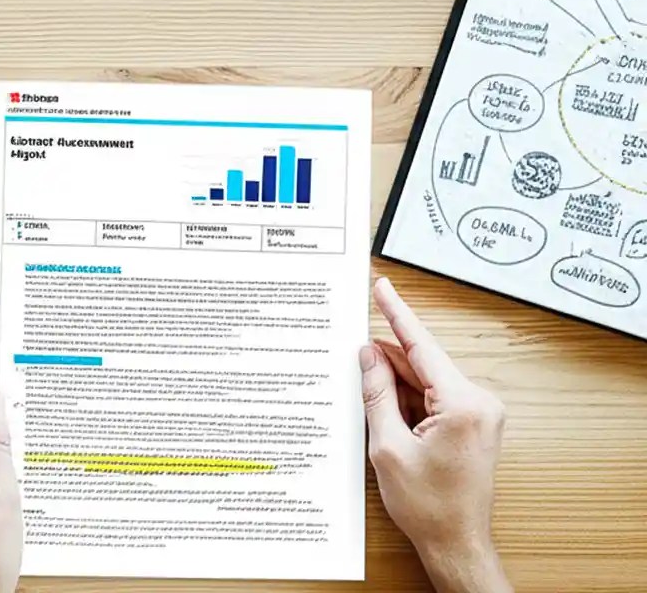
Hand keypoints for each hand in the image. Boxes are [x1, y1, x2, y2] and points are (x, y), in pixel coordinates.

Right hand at [361, 279, 511, 592]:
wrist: (457, 543)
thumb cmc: (428, 506)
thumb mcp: (388, 446)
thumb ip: (377, 393)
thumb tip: (368, 355)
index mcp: (463, 404)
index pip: (422, 346)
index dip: (397, 314)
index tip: (383, 287)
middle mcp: (479, 402)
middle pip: (422, 363)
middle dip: (385, 361)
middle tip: (351, 358)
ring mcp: (480, 412)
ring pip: (425, 380)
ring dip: (395, 385)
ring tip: (370, 404)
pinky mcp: (474, 423)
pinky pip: (434, 397)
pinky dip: (408, 399)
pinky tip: (385, 411)